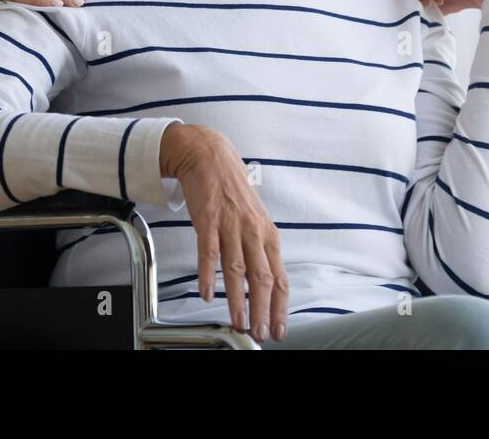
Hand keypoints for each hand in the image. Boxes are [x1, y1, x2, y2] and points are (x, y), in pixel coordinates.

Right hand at [159, 124, 288, 342]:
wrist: (210, 156)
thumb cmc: (233, 189)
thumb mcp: (255, 218)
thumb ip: (259, 248)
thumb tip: (265, 280)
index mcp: (267, 234)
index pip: (279, 276)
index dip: (280, 305)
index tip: (280, 328)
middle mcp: (253, 231)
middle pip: (262, 277)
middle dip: (263, 310)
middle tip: (260, 333)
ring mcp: (231, 225)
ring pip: (237, 269)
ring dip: (238, 299)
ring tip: (238, 322)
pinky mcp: (208, 219)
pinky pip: (209, 252)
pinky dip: (208, 275)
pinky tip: (207, 293)